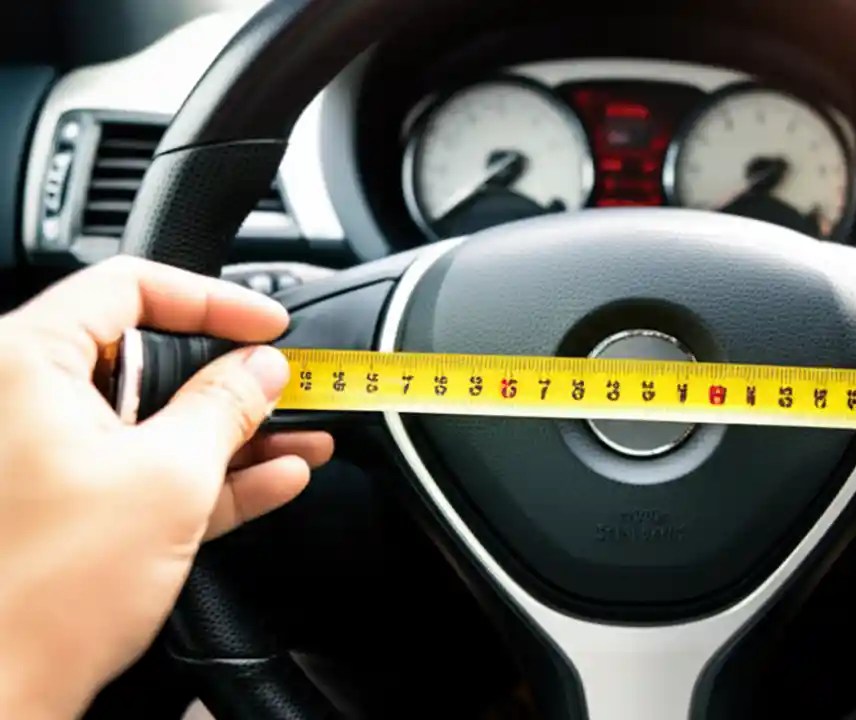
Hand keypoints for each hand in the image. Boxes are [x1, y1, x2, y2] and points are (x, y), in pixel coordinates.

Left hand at [0, 257, 332, 718]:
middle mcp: (22, 400)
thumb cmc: (48, 589)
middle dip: (230, 379)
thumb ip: (225, 407)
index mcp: (24, 363)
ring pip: (151, 418)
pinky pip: (143, 467)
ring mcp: (39, 456)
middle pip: (144, 356)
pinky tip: (273, 477)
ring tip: (302, 436)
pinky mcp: (62, 506)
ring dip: (231, 432)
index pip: (128, 288)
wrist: (2, 693)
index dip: (211, 301)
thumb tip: (262, 369)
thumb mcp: (168, 478)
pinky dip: (204, 473)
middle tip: (287, 386)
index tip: (267, 326)